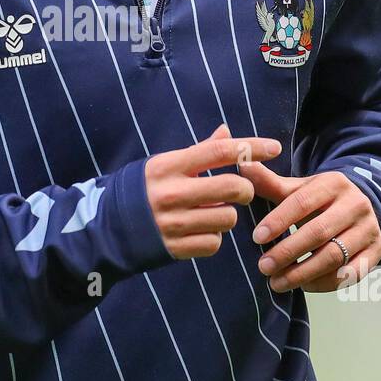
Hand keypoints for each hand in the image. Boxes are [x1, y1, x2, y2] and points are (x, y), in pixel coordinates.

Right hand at [145, 124, 282, 260]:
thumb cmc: (141, 190)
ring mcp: (173, 222)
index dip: (251, 147)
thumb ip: (198, 152)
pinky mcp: (175, 247)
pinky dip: (214, 237)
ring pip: (228, 218)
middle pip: (233, 187)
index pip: (218, 151)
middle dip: (245, 189)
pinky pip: (215, 242)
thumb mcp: (164, 164)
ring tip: (210, 213)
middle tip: (241, 191)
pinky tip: (199, 231)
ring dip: (227, 215)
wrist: (106, 228)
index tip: (274, 147)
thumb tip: (226, 132)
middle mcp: (172, 193)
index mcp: (169, 166)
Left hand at [237, 162, 380, 292]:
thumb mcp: (299, 188)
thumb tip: (242, 164)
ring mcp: (368, 229)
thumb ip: (270, 182)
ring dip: (302, 273)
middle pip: (319, 232)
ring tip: (276, 282)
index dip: (279, 220)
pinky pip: (350, 273)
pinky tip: (303, 285)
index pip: (302, 202)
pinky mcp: (377, 252)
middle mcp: (355, 204)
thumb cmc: (320, 201)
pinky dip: (324, 283)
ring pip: (334, 256)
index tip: (257, 238)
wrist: (364, 207)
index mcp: (333, 184)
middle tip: (263, 266)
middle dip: (288, 252)